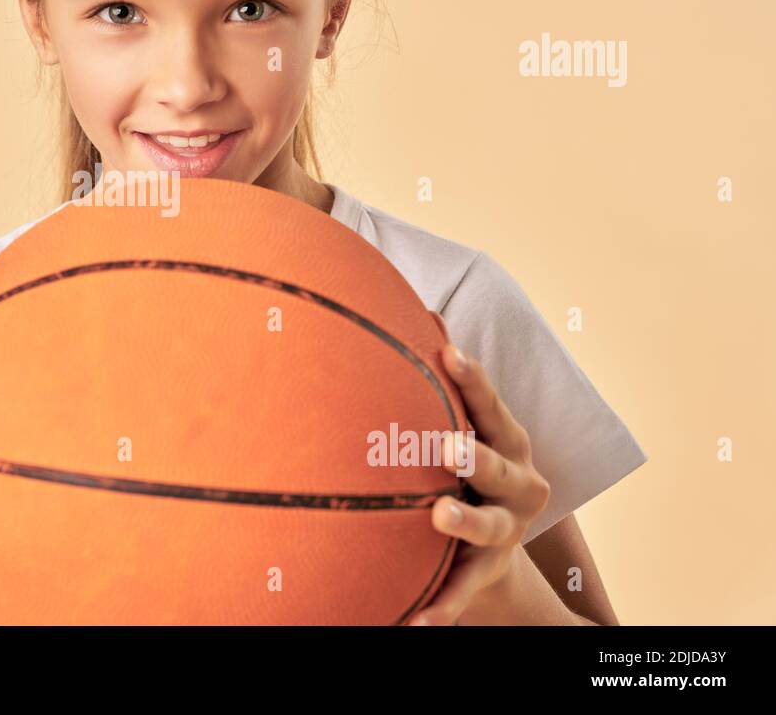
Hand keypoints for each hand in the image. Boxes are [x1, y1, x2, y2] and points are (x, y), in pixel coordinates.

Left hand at [407, 311, 551, 625]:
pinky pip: (461, 590)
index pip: (491, 406)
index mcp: (507, 441)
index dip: (472, 380)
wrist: (494, 549)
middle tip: (447, 445)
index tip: (447, 352)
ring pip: (488, 528)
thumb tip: (418, 309)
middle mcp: (517, 485)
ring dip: (464, 523)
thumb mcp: (463, 425)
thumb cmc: (466, 464)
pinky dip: (440, 605)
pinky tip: (414, 621)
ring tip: (438, 518)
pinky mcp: (485, 573)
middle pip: (498, 468)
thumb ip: (443, 379)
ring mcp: (506, 531)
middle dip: (475, 455)